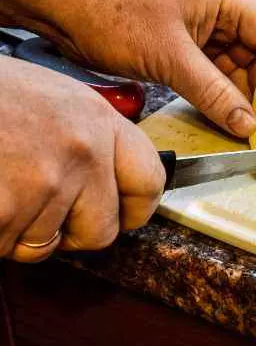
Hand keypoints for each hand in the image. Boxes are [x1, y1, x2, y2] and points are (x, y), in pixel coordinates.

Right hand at [0, 57, 164, 262]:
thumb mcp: (52, 99)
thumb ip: (88, 138)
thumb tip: (108, 181)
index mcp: (99, 120)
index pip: (150, 181)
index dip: (136, 209)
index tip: (123, 215)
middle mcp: (82, 152)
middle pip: (102, 230)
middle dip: (71, 233)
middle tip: (43, 212)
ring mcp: (45, 183)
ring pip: (46, 244)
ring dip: (20, 231)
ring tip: (2, 187)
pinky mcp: (7, 209)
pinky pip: (7, 246)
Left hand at [50, 0, 255, 137]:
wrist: (63, 7)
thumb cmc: (114, 15)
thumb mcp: (170, 58)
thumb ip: (213, 93)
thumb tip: (249, 125)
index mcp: (222, 0)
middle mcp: (216, 14)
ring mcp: (198, 32)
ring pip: (235, 69)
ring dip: (241, 98)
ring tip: (250, 129)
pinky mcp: (181, 49)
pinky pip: (212, 76)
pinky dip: (219, 98)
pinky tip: (225, 120)